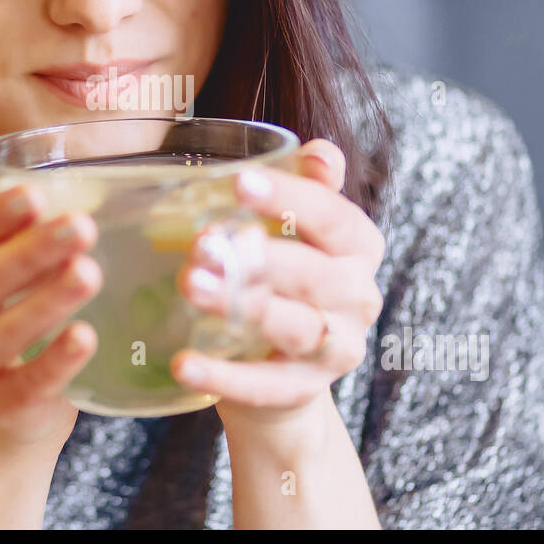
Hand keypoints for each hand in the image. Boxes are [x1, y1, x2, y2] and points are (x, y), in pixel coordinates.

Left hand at [169, 139, 386, 435]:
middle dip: (260, 259)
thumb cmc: (285, 277)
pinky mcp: (304, 390)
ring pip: (295, 326)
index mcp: (358, 247)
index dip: (291, 198)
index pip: (333, 217)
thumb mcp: (295, 229)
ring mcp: (337, 348)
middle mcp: (359, 297)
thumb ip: (307, 187)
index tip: (240, 182)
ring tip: (191, 286)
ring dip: (241, 306)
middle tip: (203, 243)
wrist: (282, 364)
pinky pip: (266, 384)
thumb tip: (319, 152)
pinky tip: (184, 362)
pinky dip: (224, 376)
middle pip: (316, 275)